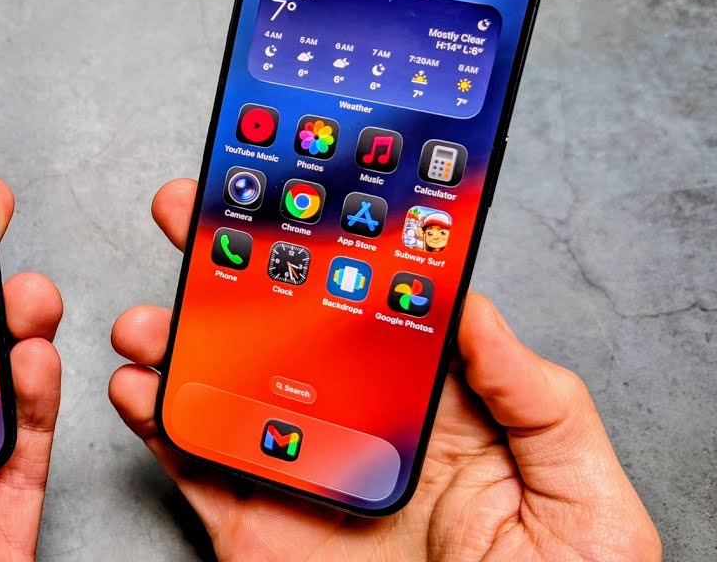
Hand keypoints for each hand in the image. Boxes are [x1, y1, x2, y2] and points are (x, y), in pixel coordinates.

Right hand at [109, 179, 660, 560]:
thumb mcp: (579, 495)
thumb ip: (535, 397)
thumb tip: (471, 304)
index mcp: (430, 408)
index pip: (367, 307)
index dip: (326, 243)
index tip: (292, 188)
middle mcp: (354, 429)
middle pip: (279, 333)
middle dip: (226, 268)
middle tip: (188, 213)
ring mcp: (300, 476)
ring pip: (223, 390)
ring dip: (176, 342)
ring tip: (149, 316)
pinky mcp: (255, 530)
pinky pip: (198, 469)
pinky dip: (157, 425)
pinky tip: (137, 387)